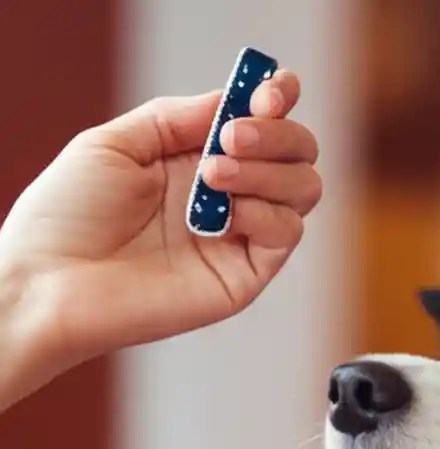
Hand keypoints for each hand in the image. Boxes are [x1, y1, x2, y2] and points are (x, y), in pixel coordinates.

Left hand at [0, 72, 320, 402]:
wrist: (50, 282)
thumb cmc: (67, 218)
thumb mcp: (114, 143)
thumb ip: (177, 118)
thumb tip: (232, 100)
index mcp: (198, 156)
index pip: (264, 120)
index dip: (277, 98)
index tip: (268, 90)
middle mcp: (228, 192)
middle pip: (298, 151)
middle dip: (277, 134)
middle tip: (232, 138)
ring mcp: (241, 233)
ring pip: (304, 188)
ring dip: (268, 171)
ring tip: (214, 175)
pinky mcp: (247, 273)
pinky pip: (287, 232)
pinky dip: (265, 213)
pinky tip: (226, 214)